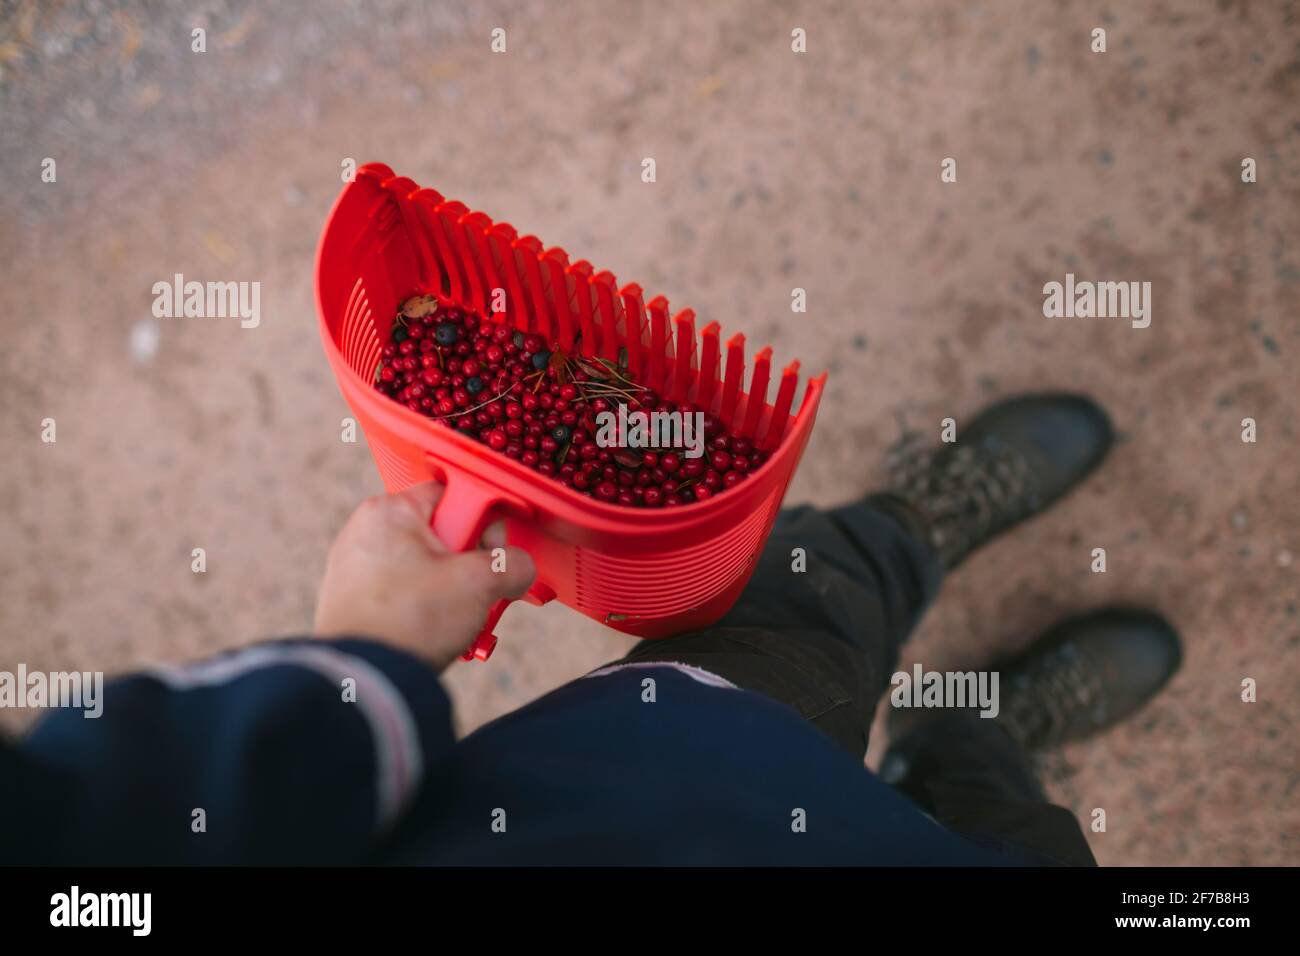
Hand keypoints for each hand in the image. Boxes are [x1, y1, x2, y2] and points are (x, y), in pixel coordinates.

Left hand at [314, 482, 535, 671]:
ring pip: (426, 567)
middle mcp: (365, 531)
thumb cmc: (409, 623)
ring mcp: (355, 567)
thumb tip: (520, 568)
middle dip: (469, 566)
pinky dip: (425, 609)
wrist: (364, 683)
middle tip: (476, 594)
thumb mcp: (479, 584)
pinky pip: (405, 592)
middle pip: (442, 534)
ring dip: (451, 592)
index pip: (455, 496)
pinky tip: (433, 631)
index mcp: (390, 511)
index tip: (490, 555)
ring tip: (455, 620)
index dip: (483, 525)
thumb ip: (512, 565)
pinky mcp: (353, 600)